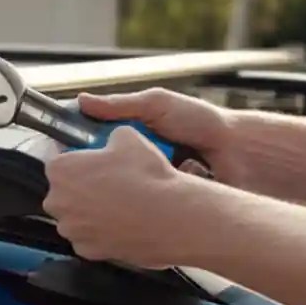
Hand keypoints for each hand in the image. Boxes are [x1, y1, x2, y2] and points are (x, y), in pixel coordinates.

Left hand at [42, 124, 202, 269]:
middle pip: (64, 191)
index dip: (77, 158)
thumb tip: (111, 142)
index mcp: (59, 170)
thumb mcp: (128, 136)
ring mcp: (70, 229)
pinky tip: (120, 225)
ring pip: (75, 216)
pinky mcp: (86, 251)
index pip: (58, 159)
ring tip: (118, 206)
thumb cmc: (145, 174)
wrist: (169, 217)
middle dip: (80, 187)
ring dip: (89, 212)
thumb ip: (109, 137)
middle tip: (109, 184)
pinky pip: (88, 238)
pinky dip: (100, 233)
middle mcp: (56, 201)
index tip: (91, 160)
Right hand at [76, 88, 241, 184]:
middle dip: (100, 169)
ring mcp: (148, 179)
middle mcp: (136, 157)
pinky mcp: (160, 199)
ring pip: (120, 187)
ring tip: (132, 183)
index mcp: (131, 132)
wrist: (240, 154)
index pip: (92, 139)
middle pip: (101, 167)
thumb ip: (121, 105)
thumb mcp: (158, 105)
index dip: (78, 146)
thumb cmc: (202, 123)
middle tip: (97, 170)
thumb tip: (83, 101)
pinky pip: (142, 203)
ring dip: (124, 184)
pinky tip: (150, 196)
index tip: (64, 151)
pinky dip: (145, 200)